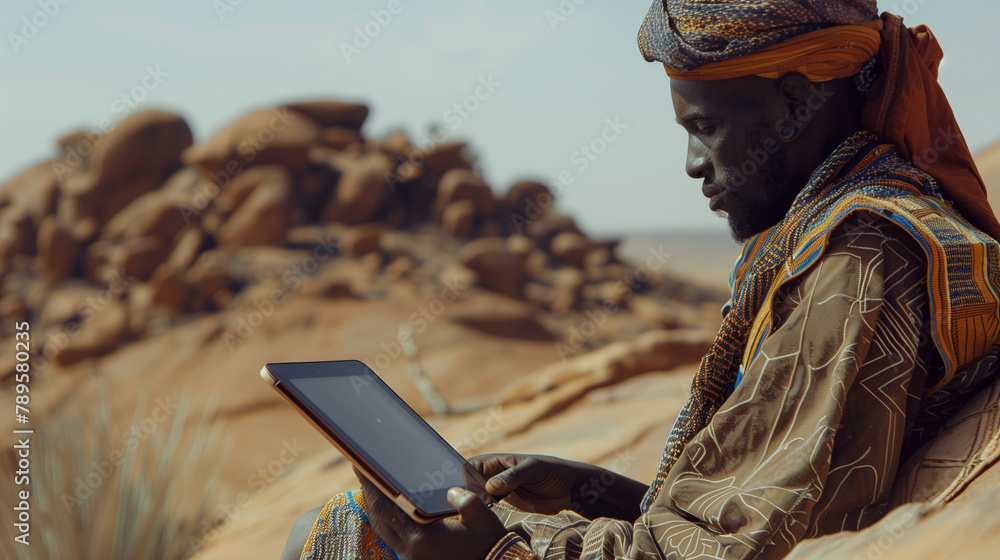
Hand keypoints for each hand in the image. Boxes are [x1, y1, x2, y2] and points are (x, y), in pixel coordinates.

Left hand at [355, 468, 507, 559]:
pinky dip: (387, 520)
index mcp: (422, 537)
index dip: (371, 486)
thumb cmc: (489, 543)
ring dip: (376, 507)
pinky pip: (392, 538)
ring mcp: (411, 558)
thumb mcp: (484, 519)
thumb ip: (468, 502)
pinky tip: (389, 508)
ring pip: (383, 529)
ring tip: (371, 486)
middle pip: (379, 518)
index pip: (387, 507)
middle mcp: (411, 550)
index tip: (361, 466)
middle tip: (361, 470)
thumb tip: (452, 490)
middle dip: (369, 493)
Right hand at [469, 454, 646, 519]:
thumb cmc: (552, 471)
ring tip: (476, 520)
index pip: (467, 470)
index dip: (465, 483)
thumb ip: (513, 476)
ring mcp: (495, 492)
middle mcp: (490, 476)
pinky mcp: (502, 507)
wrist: (569, 489)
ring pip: (475, 502)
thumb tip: (490, 486)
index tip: (471, 498)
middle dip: (466, 499)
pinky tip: (486, 525)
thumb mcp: (534, 469)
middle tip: (471, 512)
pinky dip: (485, 519)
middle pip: (467, 488)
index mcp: (493, 461)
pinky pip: (487, 513)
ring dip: (474, 511)